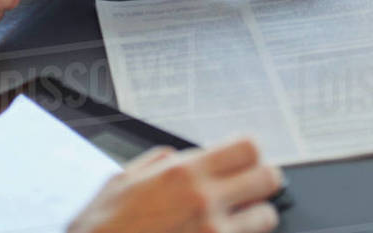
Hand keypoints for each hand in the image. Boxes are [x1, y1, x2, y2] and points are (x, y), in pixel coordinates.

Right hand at [68, 139, 283, 232]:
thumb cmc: (103, 227)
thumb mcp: (123, 180)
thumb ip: (159, 163)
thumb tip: (179, 157)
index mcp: (183, 173)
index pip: (247, 148)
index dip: (248, 153)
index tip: (242, 160)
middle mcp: (205, 201)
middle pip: (269, 178)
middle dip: (260, 182)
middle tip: (248, 188)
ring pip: (267, 217)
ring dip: (254, 217)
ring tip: (234, 220)